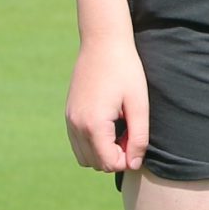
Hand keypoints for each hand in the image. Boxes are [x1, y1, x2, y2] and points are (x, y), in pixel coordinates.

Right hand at [66, 34, 148, 171]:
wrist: (102, 45)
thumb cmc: (126, 72)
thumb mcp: (140, 105)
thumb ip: (138, 137)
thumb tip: (133, 164)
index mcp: (94, 125)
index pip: (109, 163)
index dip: (128, 158)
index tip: (138, 138)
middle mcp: (76, 126)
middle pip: (97, 164)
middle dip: (117, 156)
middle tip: (132, 133)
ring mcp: (69, 121)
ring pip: (85, 157)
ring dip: (104, 152)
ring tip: (122, 130)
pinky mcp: (69, 115)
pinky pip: (78, 144)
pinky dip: (93, 144)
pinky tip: (110, 126)